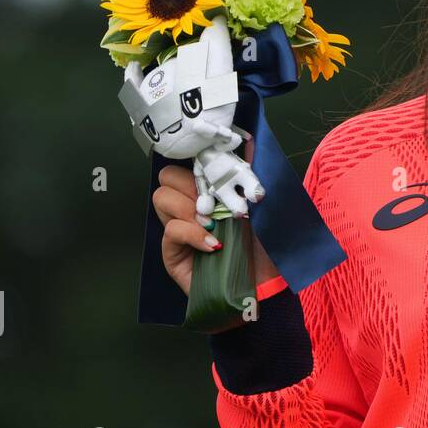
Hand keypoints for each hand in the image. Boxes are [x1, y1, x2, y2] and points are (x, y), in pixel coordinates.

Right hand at [152, 134, 281, 298]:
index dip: (198, 159)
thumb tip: (250, 139)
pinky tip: (214, 244)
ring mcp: (179, 229)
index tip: (217, 163)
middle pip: (168, 175)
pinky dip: (193, 233)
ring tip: (214, 222)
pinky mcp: (173, 253)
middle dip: (191, 182)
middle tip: (215, 200)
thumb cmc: (264, 249)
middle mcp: (190, 206)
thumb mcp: (264, 205)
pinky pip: (171, 231)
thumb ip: (252, 173)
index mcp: (209, 191)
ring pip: (162, 198)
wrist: (263, 288)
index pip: (188, 162)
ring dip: (190, 206)